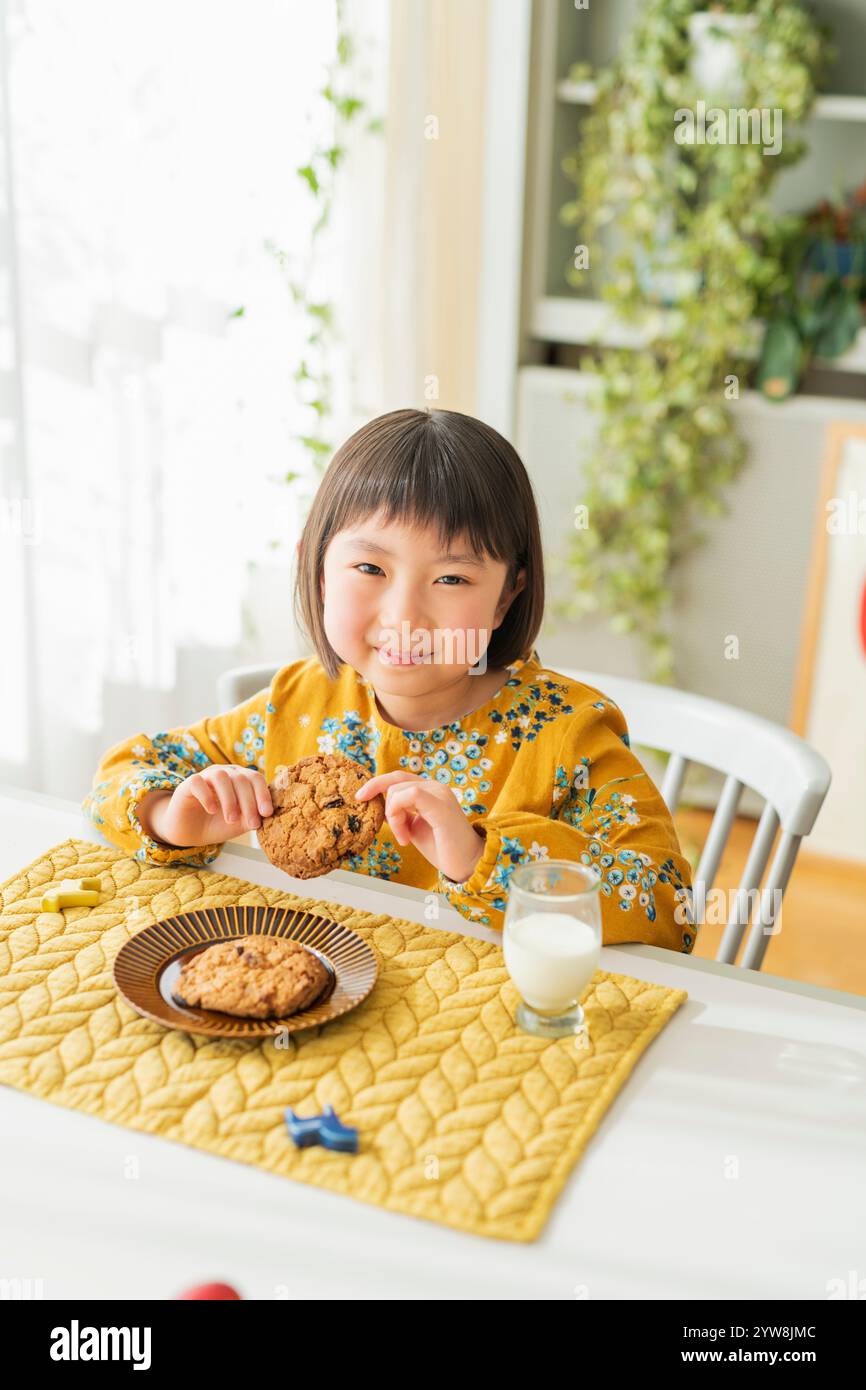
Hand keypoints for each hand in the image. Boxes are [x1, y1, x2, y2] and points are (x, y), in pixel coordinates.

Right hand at [138, 767, 273, 847]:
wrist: (191, 833)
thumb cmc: (218, 824)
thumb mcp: (239, 824)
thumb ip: (252, 817)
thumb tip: (266, 815)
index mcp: (241, 779)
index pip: (256, 779)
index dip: (263, 794)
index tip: (267, 813)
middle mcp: (226, 773)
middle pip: (241, 779)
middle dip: (249, 802)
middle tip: (252, 824)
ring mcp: (207, 776)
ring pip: (221, 777)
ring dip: (229, 799)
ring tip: (231, 819)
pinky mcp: (189, 783)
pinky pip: (198, 782)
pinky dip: (207, 796)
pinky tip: (212, 810)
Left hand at [355, 771, 485, 882]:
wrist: (466, 864)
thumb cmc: (441, 847)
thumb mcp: (413, 827)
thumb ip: (400, 814)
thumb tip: (381, 805)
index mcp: (429, 790)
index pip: (398, 778)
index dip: (376, 784)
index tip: (360, 797)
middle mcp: (435, 787)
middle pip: (395, 779)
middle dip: (379, 797)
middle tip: (379, 819)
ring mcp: (439, 794)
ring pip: (399, 789)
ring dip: (393, 815)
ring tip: (403, 838)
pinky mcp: (441, 805)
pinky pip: (411, 794)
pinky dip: (399, 813)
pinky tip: (405, 837)